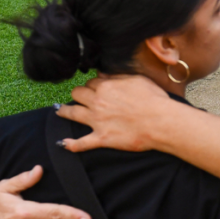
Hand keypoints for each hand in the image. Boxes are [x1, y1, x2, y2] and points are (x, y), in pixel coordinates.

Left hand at [58, 74, 176, 152]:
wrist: (160, 122)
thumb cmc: (154, 99)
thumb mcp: (137, 79)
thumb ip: (117, 76)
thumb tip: (103, 74)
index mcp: (106, 87)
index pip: (91, 83)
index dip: (93, 85)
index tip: (95, 87)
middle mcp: (97, 102)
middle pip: (77, 94)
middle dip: (77, 94)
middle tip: (79, 97)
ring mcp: (97, 121)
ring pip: (72, 113)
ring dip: (64, 111)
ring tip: (59, 111)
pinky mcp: (101, 138)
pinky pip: (81, 143)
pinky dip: (71, 144)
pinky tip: (62, 144)